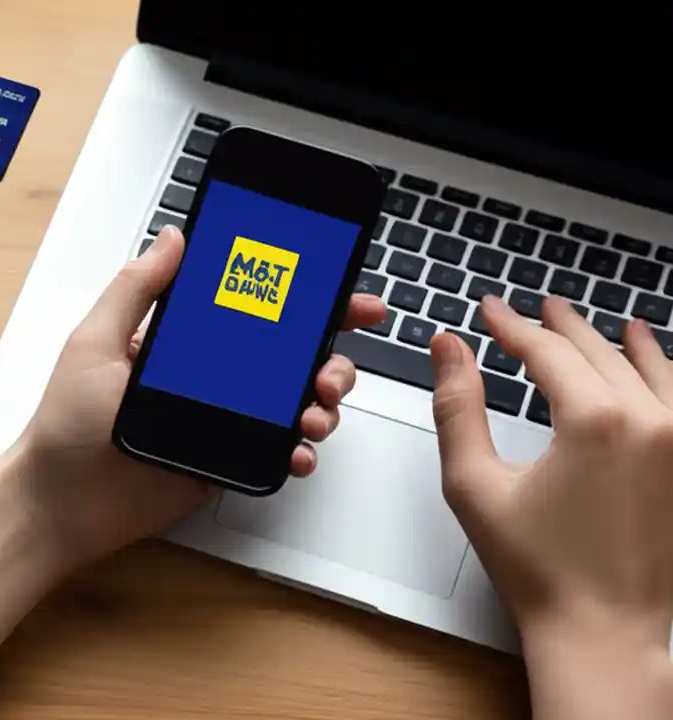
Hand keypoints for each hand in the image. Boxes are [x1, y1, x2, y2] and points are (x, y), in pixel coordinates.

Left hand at [10, 225, 387, 565]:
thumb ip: (135, 289)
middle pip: (288, 356)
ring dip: (320, 403)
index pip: (252, 310)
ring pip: (293, 403)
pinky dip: (299, 450)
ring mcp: (221, 421)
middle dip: (328, 356)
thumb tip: (173, 238)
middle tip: (332, 367)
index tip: (339, 292)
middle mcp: (208, 377)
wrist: (59, 503)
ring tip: (314, 411)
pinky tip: (297, 451)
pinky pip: (275, 451)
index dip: (302, 299)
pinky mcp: (224, 462)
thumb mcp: (94, 342)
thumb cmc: (64, 425)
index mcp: (182, 341)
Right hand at [429, 296, 672, 717]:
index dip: (512, 326)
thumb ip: (457, 407)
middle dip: (563, 327)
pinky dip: (668, 377)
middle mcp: (652, 422)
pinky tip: (661, 369)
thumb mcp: (475, 485)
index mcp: (597, 420)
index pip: (547, 351)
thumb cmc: (541, 570)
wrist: (606, 632)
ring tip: (616, 325)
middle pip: (602, 353)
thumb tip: (447, 350)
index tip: (490, 310)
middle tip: (538, 307)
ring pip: (657, 370)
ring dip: (628, 344)